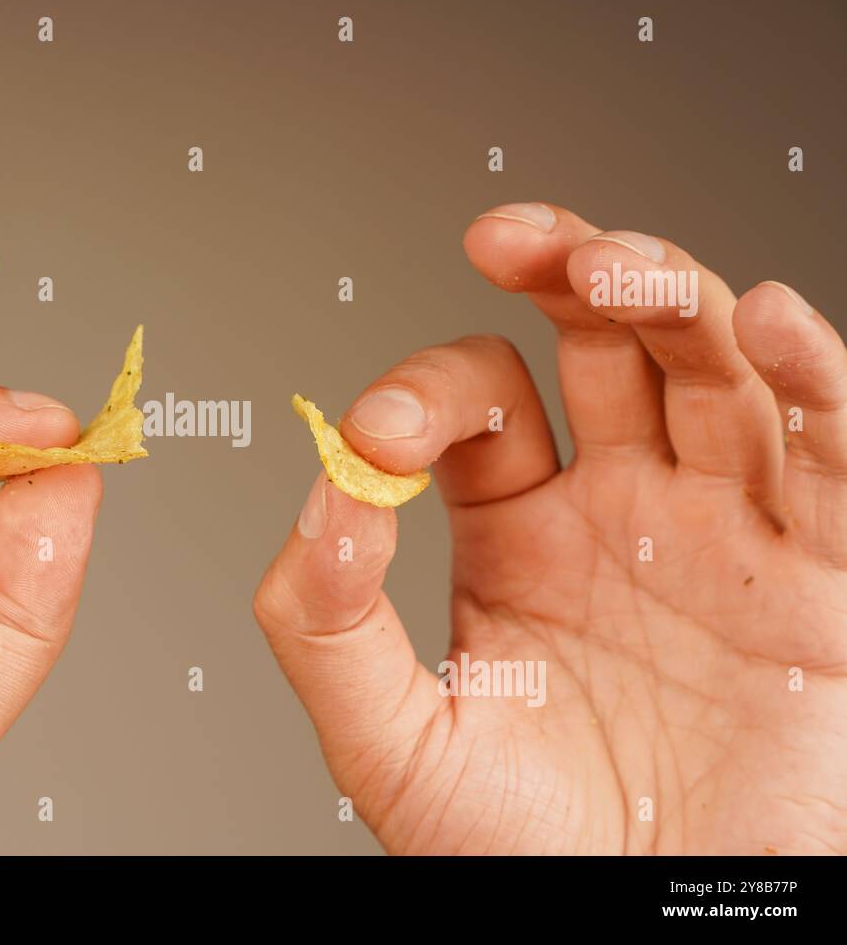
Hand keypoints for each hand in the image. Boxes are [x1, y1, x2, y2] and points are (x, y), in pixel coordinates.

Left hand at [254, 202, 846, 853]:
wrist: (641, 926)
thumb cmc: (523, 852)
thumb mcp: (393, 742)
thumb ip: (330, 625)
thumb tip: (321, 498)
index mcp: (517, 530)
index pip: (478, 402)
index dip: (426, 392)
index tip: (377, 434)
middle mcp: (620, 508)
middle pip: (604, 342)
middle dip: (567, 273)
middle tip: (512, 240)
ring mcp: (722, 530)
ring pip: (711, 371)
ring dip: (673, 300)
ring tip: (617, 267)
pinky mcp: (820, 578)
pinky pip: (829, 460)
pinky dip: (816, 385)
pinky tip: (769, 324)